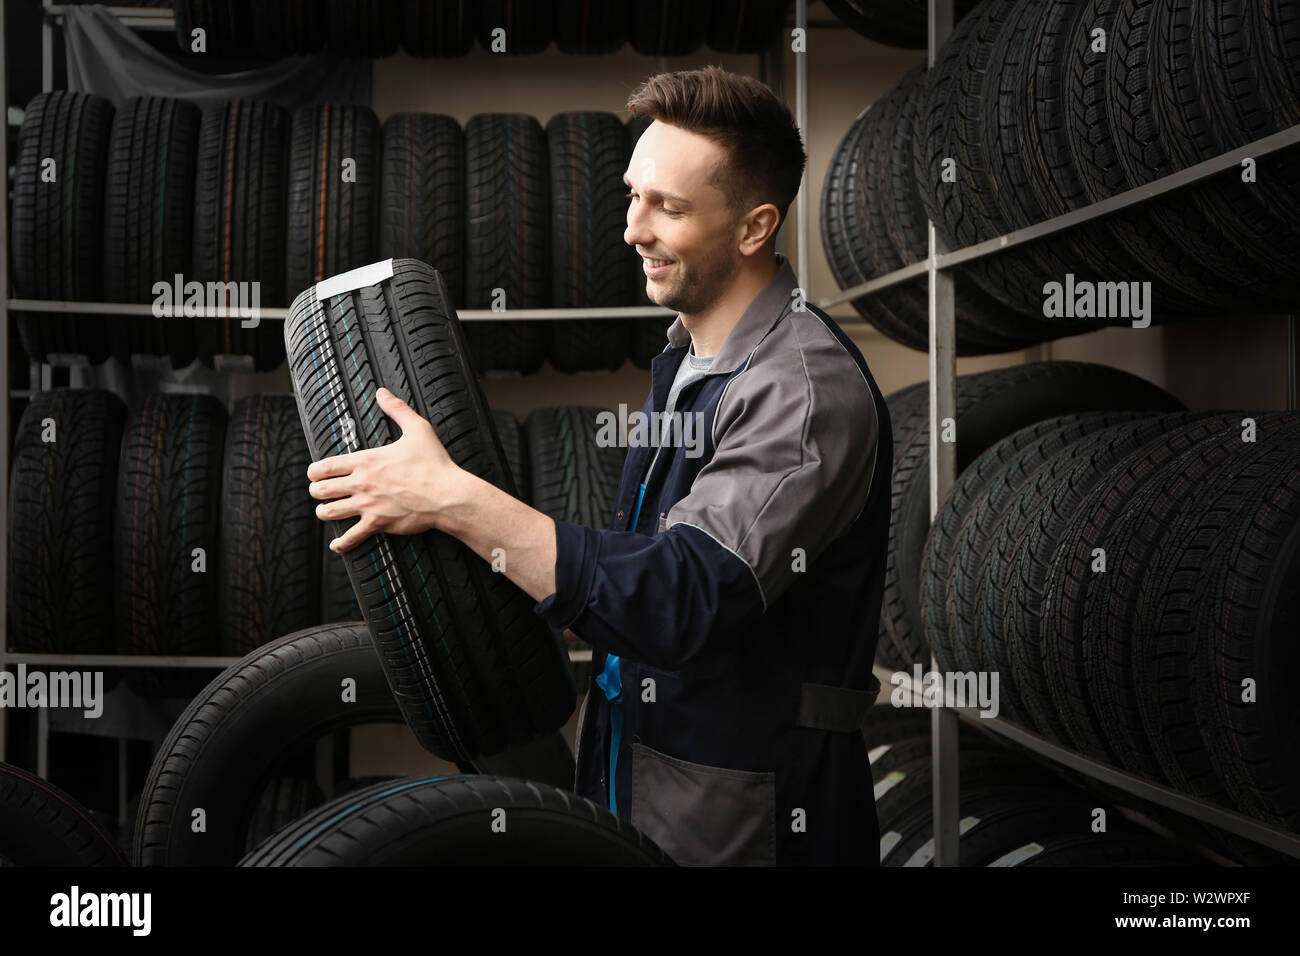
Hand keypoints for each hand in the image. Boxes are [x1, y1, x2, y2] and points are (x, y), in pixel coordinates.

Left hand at [306, 386, 461, 553]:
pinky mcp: (378, 524)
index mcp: (365, 460)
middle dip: (316, 491)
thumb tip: (383, 392)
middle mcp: (361, 483)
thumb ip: (397, 409)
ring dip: (324, 512)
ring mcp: (367, 505)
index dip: (314, 472)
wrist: (448, 495)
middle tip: (321, 492)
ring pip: (329, 513)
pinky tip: (338, 544)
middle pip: (320, 490)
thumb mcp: (418, 429)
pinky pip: (351, 537)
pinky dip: (341, 543)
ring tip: (327, 511)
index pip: (323, 467)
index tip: (316, 474)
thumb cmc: (435, 463)